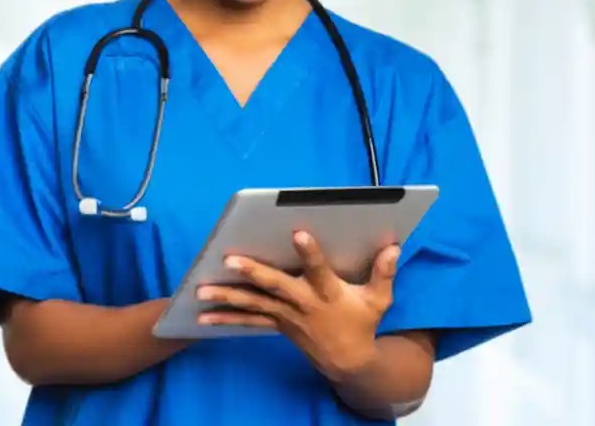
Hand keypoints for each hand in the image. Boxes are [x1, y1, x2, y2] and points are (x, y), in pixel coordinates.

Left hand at [195, 231, 400, 383]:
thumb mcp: (378, 300)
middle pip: (276, 285)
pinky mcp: (276, 323)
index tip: (298, 232)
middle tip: (230, 259)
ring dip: (227, 297)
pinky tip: (202, 315)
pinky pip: (248, 320)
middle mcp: (303, 303)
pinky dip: (225, 318)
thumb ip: (383, 273)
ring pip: (254, 304)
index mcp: (328, 293)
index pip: (319, 270)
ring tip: (201, 290)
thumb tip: (393, 246)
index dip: (310, 253)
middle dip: (253, 272)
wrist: (347, 362)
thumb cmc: (362, 322)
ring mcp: (286, 315)